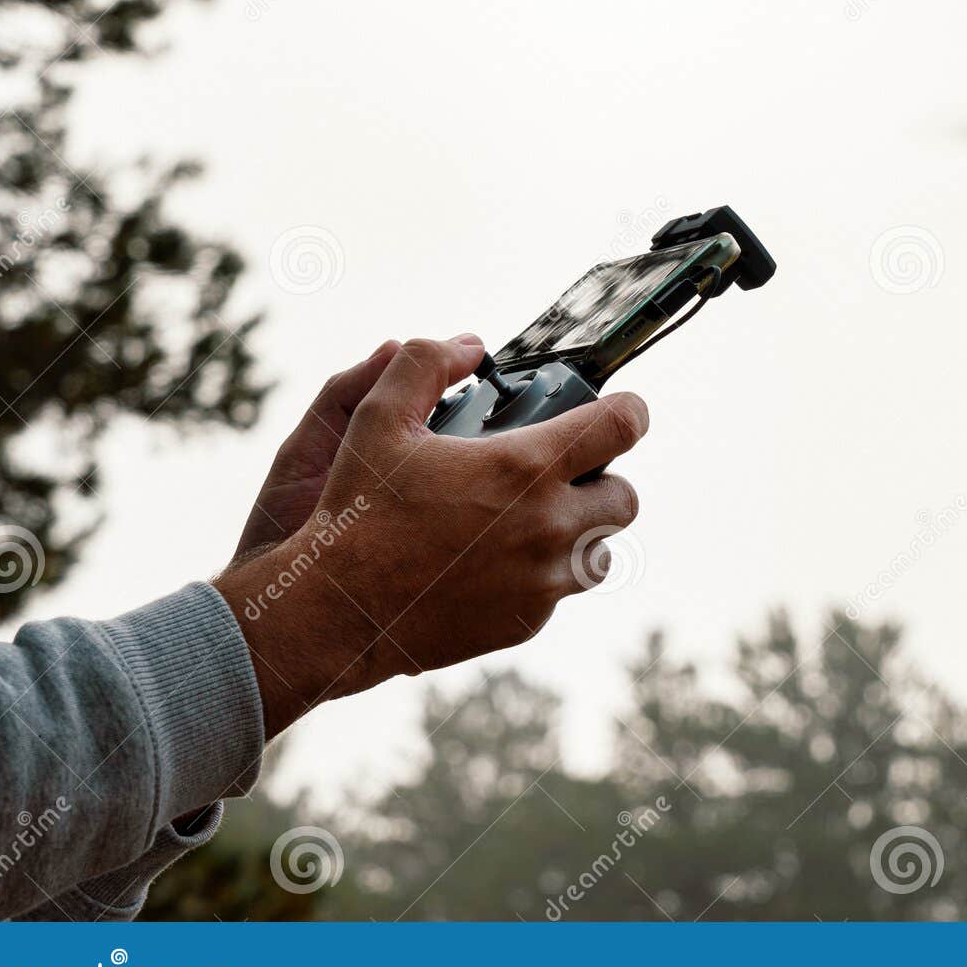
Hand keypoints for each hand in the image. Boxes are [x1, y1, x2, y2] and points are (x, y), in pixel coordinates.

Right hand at [213, 335, 647, 737]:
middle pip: (625, 498)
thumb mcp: (378, 417)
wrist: (337, 609)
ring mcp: (543, 581)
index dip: (629, 411)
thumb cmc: (358, 510)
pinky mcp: (527, 621)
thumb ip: (425, 363)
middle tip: (562, 474)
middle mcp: (550, 526)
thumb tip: (469, 345)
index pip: (621, 427)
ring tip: (533, 520)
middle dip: (602, 480)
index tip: (622, 411)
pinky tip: (496, 561)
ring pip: (600, 551)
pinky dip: (542, 574)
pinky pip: (559, 592)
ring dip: (580, 531)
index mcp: (526, 467)